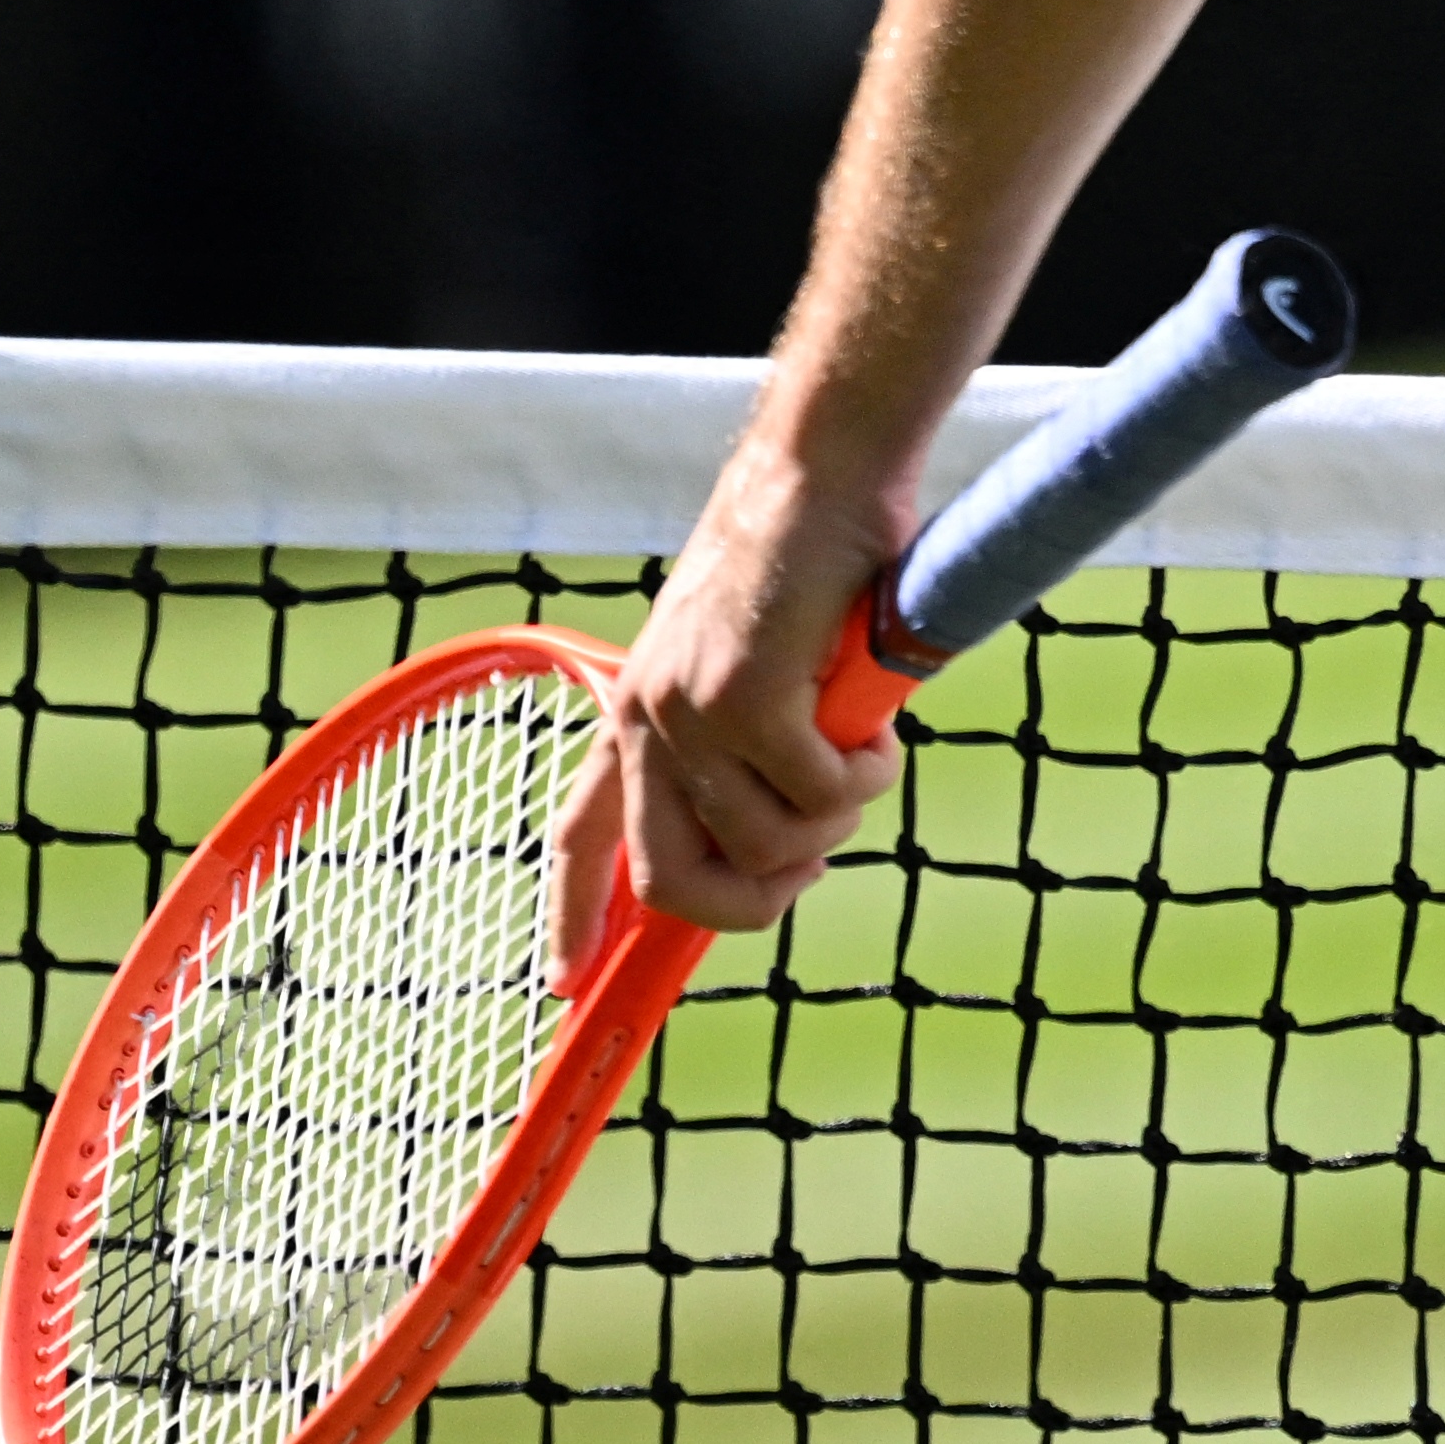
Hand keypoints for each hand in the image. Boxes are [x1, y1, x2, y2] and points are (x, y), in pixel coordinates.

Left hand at [547, 439, 910, 985]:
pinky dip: (864, 779)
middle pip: (670, 880)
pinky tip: (877, 731)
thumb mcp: (753, 657)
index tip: (567, 975)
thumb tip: (780, 830)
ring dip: (832, 822)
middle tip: (812, 864)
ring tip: (862, 755)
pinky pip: (817, 796)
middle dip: (753, 902)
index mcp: (637, 708)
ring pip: (763, 845)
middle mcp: (647, 718)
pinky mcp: (748, 697)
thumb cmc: (808, 553)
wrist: (820, 468)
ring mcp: (692, 711)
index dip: (573, 913)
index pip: (582, 832)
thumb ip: (746, 735)